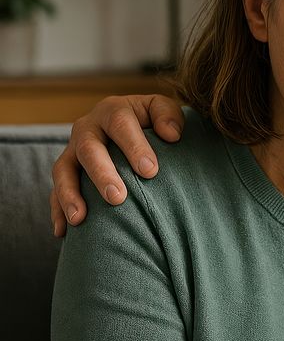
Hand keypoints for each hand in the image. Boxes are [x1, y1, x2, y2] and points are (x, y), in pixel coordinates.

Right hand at [50, 94, 183, 235]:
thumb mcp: (162, 109)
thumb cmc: (152, 120)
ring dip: (69, 195)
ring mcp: (72, 150)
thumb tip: (171, 135)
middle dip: (101, 174)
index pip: (120, 124)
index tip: (150, 172)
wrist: (132, 124)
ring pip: (63, 170)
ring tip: (80, 219)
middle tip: (117, 198)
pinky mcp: (66, 171)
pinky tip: (64, 231)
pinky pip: (55, 191)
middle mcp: (87, 128)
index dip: (134, 146)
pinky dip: (57, 210)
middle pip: (89, 149)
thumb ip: (168, 115)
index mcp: (113, 110)